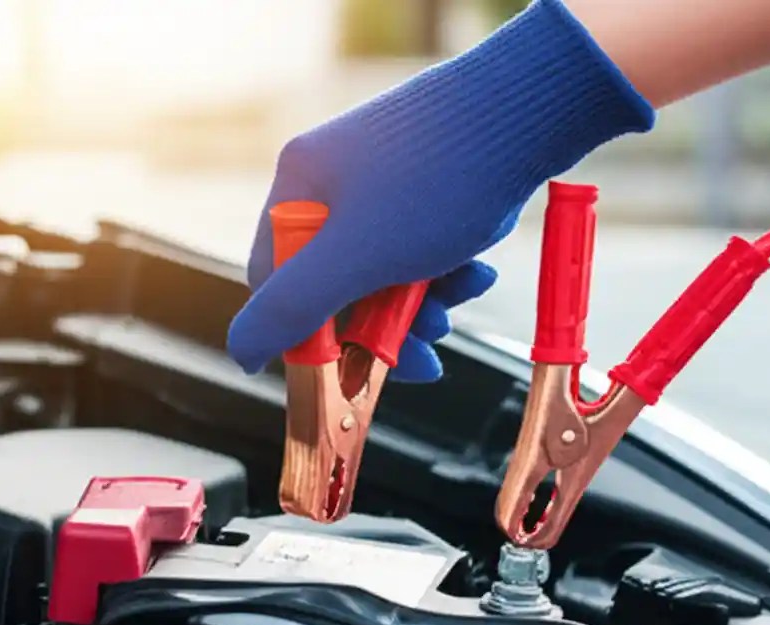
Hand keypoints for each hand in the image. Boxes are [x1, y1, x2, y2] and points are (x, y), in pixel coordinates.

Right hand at [227, 0, 652, 381]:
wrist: (529, 110)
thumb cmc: (438, 178)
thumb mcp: (355, 257)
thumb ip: (293, 307)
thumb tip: (240, 351)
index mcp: (299, 187)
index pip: (276, 284)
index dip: (310, 335)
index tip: (351, 370)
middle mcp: (333, 178)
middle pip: (338, 282)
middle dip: (382, 323)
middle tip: (425, 347)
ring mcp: (382, 179)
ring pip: (386, 270)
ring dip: (423, 302)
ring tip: (460, 299)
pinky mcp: (427, 182)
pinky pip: (422, 246)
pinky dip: (447, 270)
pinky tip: (477, 270)